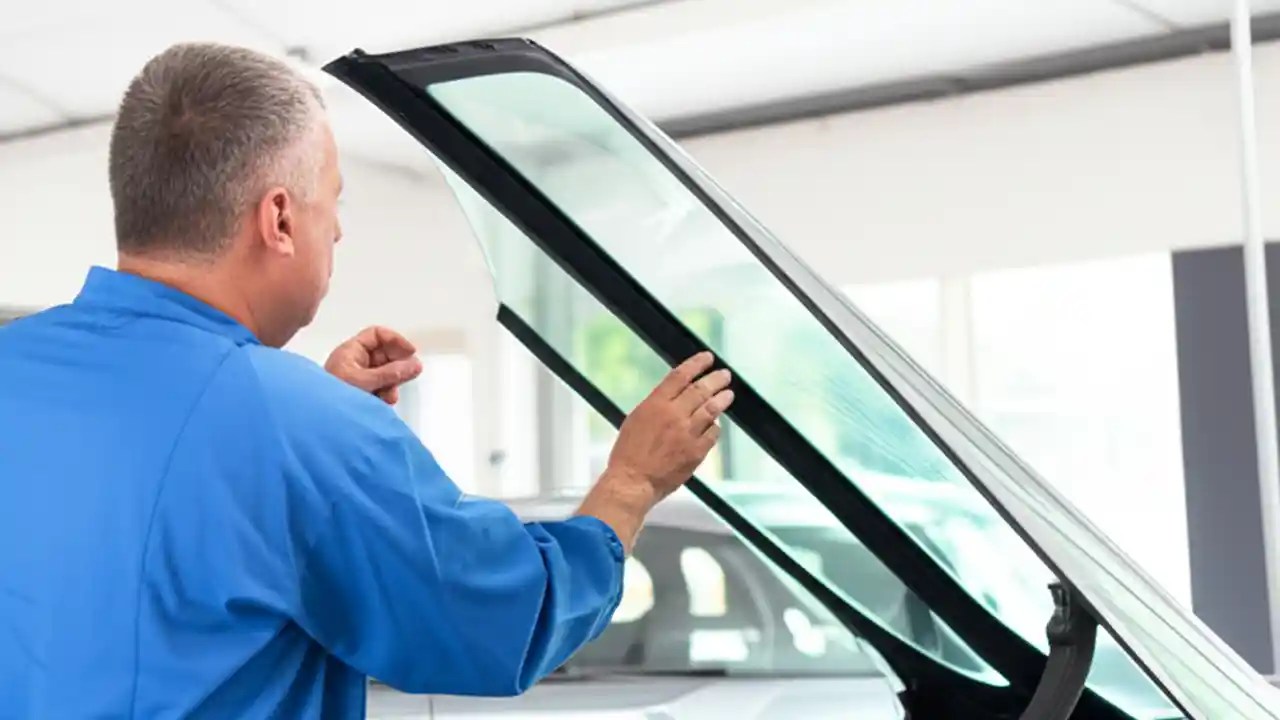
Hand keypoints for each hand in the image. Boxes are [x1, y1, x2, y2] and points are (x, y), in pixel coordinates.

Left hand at [324, 326, 423, 404]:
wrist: (319, 422)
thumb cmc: (336, 395)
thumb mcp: (365, 382)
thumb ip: (392, 373)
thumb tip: (417, 364)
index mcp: (351, 351)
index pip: (377, 335)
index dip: (395, 340)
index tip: (411, 353)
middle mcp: (355, 361)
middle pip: (384, 355)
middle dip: (396, 367)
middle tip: (406, 376)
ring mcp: (358, 378)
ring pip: (385, 373)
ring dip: (391, 384)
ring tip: (389, 397)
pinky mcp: (361, 393)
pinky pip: (380, 387)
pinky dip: (385, 393)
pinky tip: (384, 402)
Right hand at [578, 352, 734, 550]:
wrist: (633, 481)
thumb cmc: (628, 452)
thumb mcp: (637, 418)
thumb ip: (658, 405)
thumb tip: (676, 395)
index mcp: (656, 404)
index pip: (680, 375)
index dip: (696, 364)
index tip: (707, 358)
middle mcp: (674, 415)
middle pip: (701, 389)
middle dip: (716, 379)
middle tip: (725, 375)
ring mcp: (688, 433)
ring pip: (711, 410)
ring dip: (722, 399)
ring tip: (729, 394)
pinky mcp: (696, 451)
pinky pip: (713, 434)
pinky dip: (715, 427)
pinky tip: (716, 424)